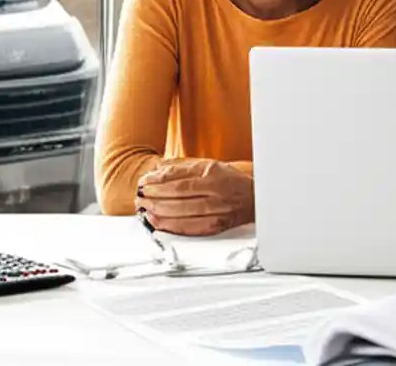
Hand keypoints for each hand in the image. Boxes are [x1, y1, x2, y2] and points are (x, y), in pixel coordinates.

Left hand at [134, 159, 254, 235]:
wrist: (255, 198)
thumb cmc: (229, 180)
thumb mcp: (209, 166)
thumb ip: (183, 168)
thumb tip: (157, 171)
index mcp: (213, 175)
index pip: (179, 180)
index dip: (158, 182)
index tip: (144, 182)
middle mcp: (217, 193)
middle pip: (179, 197)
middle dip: (155, 198)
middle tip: (140, 197)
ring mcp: (218, 212)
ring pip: (183, 214)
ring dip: (160, 213)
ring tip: (145, 210)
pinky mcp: (217, 227)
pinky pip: (191, 229)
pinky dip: (172, 227)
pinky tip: (159, 223)